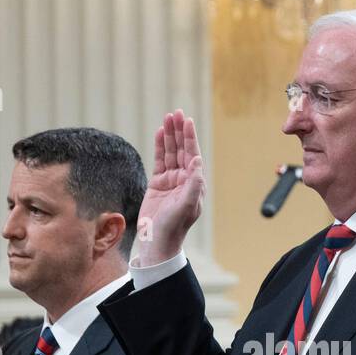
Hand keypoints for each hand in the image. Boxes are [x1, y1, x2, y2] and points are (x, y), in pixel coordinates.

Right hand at [137, 110, 204, 265]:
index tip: (187, 121)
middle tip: (176, 113)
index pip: (193, 155)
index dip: (190, 137)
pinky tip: (160, 133)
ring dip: (170, 136)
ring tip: (168, 118)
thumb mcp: (186, 205)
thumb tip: (198, 161)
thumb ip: (193, 183)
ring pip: (171, 153)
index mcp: (195, 183)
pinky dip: (160, 147)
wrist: (157, 241)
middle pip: (182, 150)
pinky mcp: (158, 184)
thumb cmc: (174, 227)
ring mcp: (171, 181)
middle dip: (180, 131)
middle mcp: (185, 180)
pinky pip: (160, 161)